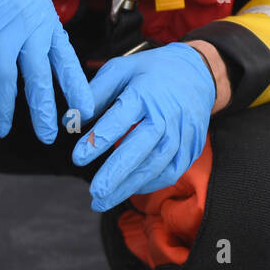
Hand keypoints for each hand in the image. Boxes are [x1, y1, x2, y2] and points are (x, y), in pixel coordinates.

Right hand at [0, 0, 93, 144]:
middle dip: (44, 111)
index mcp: (43, 17)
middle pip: (38, 78)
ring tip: (2, 129)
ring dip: (4, 111)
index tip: (84, 111)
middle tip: (48, 134)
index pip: (65, 59)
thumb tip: (40, 57)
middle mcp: (25, 26)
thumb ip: (34, 26)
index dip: (75, 88)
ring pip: (5, 82)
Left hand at [70, 42, 215, 210]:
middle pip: (141, 148)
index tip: (77, 158)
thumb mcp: (121, 69)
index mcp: (144, 93)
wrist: (197, 72)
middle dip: (116, 173)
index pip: (119, 120)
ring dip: (130, 186)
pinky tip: (130, 189)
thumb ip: (95, 93)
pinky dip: (150, 184)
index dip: (97, 141)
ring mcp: (182, 132)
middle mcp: (166, 114)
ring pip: (157, 165)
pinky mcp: (192, 147)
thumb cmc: (151, 72)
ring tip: (104, 200)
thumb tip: (72, 119)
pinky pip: (172, 171)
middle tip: (95, 192)